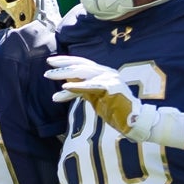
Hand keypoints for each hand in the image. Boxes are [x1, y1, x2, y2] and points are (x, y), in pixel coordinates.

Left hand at [44, 55, 183, 146]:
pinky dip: (77, 86)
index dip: (67, 61)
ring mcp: (110, 79)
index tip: (52, 62)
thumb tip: (68, 85)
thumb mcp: (96, 98)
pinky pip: (90, 86)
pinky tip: (64, 87)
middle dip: (63, 64)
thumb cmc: (116, 112)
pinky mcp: (111, 88)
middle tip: (48, 63)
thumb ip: (84, 90)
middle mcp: (107, 72)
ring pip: (83, 72)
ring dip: (65, 73)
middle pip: (82, 64)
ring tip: (50, 75)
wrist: (135, 122)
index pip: (83, 63)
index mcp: (104, 73)